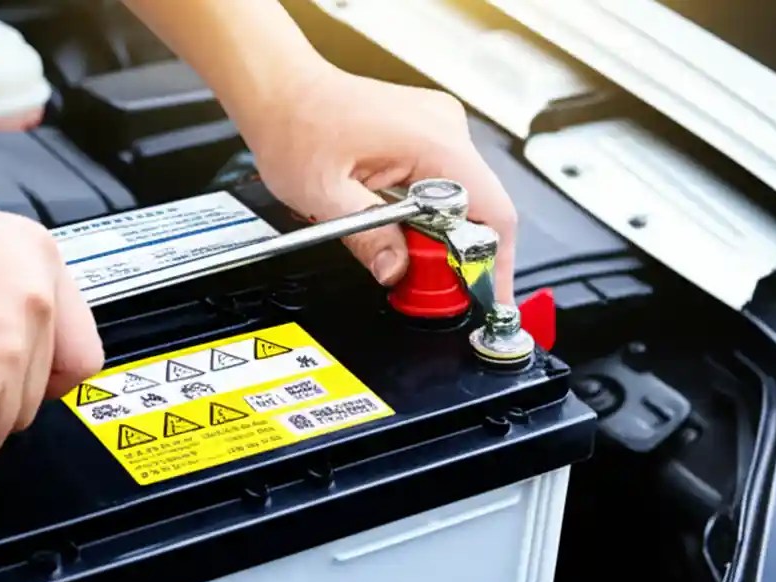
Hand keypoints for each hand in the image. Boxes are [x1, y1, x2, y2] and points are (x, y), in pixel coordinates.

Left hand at [236, 64, 517, 302]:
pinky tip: (404, 228)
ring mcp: (439, 127)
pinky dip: (432, 214)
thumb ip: (367, 239)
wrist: (280, 90)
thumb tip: (396, 271)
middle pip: (483, 208)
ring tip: (409, 258)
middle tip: (429, 286)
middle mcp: (445, 128)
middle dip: (462, 254)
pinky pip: (446, 182)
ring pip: (465, 198)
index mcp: (432, 140)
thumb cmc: (295, 125)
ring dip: (443, 234)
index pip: (493, 210)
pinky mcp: (426, 132)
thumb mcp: (324, 196)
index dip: (495, 261)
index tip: (487, 296)